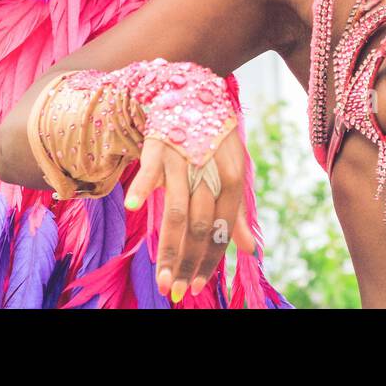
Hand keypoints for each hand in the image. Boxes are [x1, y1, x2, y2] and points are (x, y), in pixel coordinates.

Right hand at [123, 127, 256, 302]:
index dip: (210, 258)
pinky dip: (142, 185)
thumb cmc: (212, 142)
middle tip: (175, 291)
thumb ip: (236, 213)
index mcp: (234, 178)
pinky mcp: (159, 146)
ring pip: (177, 210)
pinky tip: (134, 205)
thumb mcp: (231, 173)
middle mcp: (212, 170)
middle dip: (188, 262)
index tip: (196, 286)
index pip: (222, 227)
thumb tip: (251, 250)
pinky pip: (151, 168)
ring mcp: (185, 158)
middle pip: (200, 225)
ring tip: (161, 278)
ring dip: (168, 247)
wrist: (191, 94)